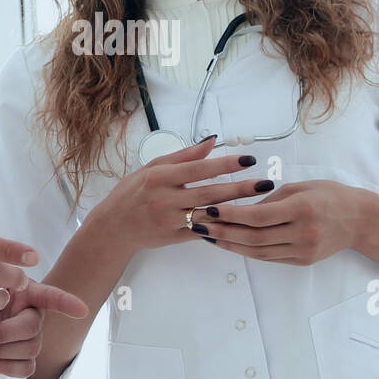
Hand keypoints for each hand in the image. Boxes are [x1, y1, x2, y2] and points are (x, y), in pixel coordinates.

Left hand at [0, 279, 89, 378]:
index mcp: (24, 292)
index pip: (50, 295)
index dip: (66, 303)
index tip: (81, 311)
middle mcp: (32, 314)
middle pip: (32, 327)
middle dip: (3, 334)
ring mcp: (30, 338)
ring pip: (30, 349)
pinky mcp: (24, 360)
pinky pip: (26, 368)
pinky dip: (5, 367)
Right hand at [87, 135, 270, 258]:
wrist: (113, 227)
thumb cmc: (132, 192)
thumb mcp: (152, 167)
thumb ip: (183, 155)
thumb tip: (211, 141)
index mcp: (160, 177)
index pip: (199, 169)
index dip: (225, 164)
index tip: (249, 159)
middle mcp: (165, 199)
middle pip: (210, 193)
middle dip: (240, 189)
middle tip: (265, 183)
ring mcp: (170, 221)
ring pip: (209, 214)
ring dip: (236, 209)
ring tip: (260, 203)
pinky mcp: (174, 238)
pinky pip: (203, 231)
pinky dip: (221, 226)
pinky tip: (242, 222)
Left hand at [199, 180, 373, 264]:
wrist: (359, 219)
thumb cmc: (329, 195)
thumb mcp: (301, 187)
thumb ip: (270, 199)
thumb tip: (241, 208)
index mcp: (301, 208)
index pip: (258, 216)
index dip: (231, 215)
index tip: (209, 210)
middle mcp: (302, 233)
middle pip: (254, 237)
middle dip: (223, 233)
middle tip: (198, 226)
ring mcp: (303, 250)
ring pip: (259, 252)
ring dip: (230, 245)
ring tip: (208, 237)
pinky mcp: (302, 261)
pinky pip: (269, 258)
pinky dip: (248, 251)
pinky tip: (231, 244)